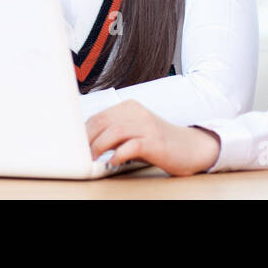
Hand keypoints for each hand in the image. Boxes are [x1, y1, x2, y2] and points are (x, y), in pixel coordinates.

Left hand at [85, 100, 220, 175]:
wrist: (191, 147)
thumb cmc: (159, 141)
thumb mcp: (135, 129)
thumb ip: (115, 131)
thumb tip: (87, 142)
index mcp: (129, 107)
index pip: (98, 116)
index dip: (84, 132)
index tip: (76, 146)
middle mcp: (137, 113)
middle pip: (102, 122)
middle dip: (88, 140)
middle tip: (82, 155)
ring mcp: (147, 126)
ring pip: (114, 132)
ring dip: (99, 147)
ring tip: (94, 159)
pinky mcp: (155, 142)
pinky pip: (131, 146)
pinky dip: (118, 154)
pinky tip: (113, 161)